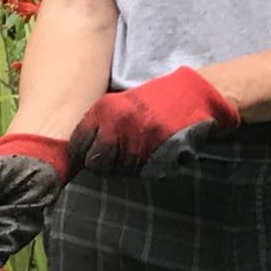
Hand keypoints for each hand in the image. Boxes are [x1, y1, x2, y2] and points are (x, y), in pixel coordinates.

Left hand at [66, 67, 239, 177]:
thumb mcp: (120, 101)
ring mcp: (137, 144)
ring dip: (123, 167)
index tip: (88, 153)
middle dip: (101, 165)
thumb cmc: (155, 98)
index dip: (82, 152)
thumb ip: (100, 122)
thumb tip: (80, 147)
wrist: (192, 96)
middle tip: (111, 158)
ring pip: (117, 171)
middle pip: (95, 164)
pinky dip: (142, 168)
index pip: (78, 144)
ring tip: (135, 152)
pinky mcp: (156, 156)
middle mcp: (117, 127)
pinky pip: (139, 173)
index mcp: (104, 110)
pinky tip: (148, 154)